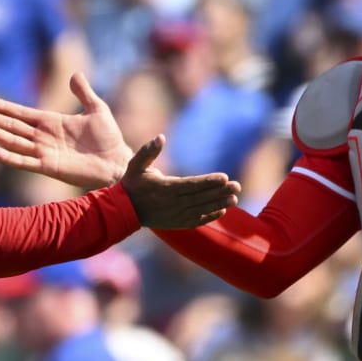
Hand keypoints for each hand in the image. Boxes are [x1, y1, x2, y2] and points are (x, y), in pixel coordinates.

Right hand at [0, 72, 135, 189]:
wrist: (117, 161)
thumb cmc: (109, 138)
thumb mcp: (97, 109)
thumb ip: (84, 93)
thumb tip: (75, 73)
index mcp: (51, 122)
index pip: (21, 113)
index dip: (3, 107)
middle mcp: (43, 137)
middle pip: (11, 126)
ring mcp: (44, 152)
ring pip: (12, 141)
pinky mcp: (48, 167)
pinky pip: (23, 161)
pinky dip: (6, 156)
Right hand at [118, 134, 240, 228]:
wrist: (123, 211)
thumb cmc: (132, 184)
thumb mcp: (136, 165)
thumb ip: (148, 151)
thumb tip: (160, 137)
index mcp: (165, 188)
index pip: (191, 184)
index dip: (209, 181)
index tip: (224, 177)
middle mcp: (172, 203)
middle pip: (201, 197)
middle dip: (220, 192)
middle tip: (237, 186)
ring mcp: (175, 215)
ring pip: (201, 209)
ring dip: (219, 204)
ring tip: (235, 198)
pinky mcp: (176, 223)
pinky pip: (196, 220)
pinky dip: (209, 216)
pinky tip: (222, 211)